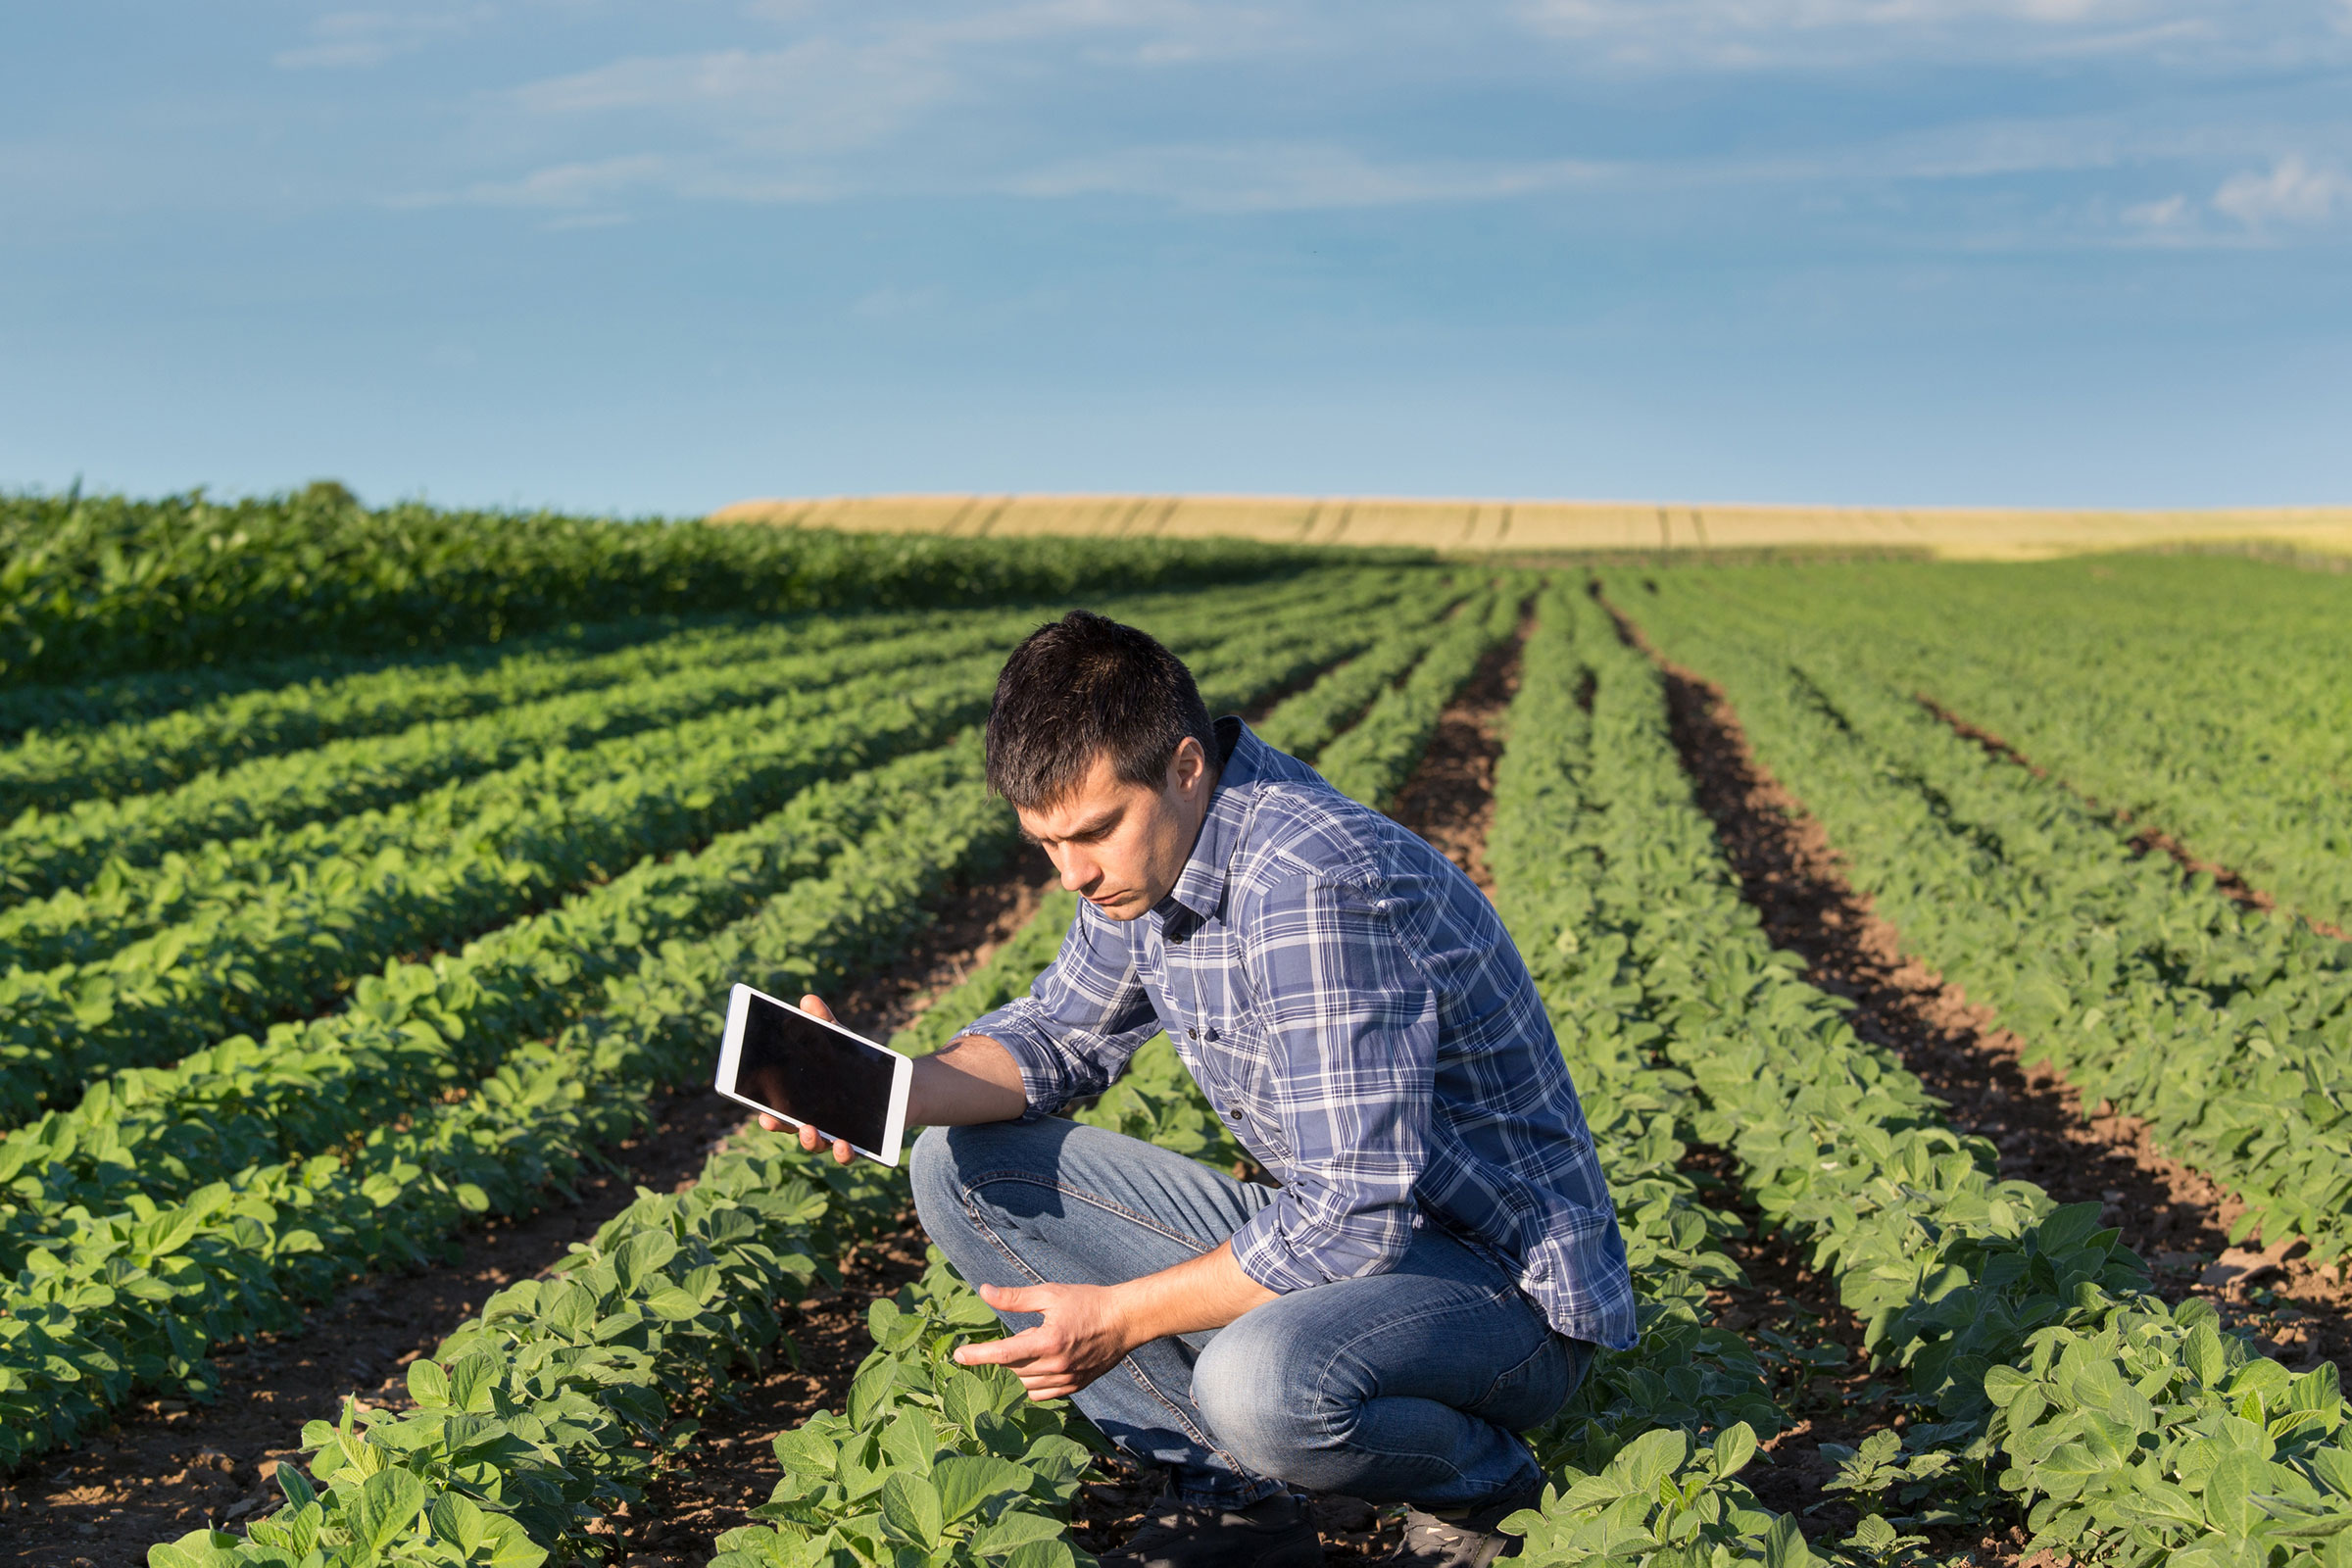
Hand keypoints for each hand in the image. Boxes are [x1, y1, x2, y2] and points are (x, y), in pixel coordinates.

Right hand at [756, 994, 855, 1165]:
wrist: (899, 1085)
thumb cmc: (857, 1064)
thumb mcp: (840, 1042)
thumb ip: (824, 1024)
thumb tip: (808, 1000)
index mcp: (806, 1101)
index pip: (782, 1110)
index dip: (769, 1114)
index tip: (760, 1112)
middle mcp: (818, 1123)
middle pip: (795, 1130)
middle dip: (784, 1127)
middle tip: (772, 1121)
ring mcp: (838, 1135)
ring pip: (820, 1145)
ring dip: (812, 1142)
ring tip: (811, 1132)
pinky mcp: (863, 1143)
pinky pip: (850, 1154)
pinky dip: (845, 1153)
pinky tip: (846, 1145)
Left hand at [953, 1281, 1132, 1400]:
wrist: (1124, 1321)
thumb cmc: (1087, 1302)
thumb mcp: (1050, 1294)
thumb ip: (1015, 1298)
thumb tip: (984, 1291)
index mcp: (1048, 1341)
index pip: (1002, 1354)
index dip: (977, 1355)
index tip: (957, 1355)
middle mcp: (1056, 1366)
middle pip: (1012, 1368)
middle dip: (1008, 1353)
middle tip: (1027, 1332)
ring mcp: (1066, 1380)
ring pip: (1025, 1383)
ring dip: (1020, 1367)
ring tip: (1039, 1345)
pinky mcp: (1075, 1388)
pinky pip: (1041, 1393)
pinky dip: (1033, 1381)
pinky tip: (1044, 1363)